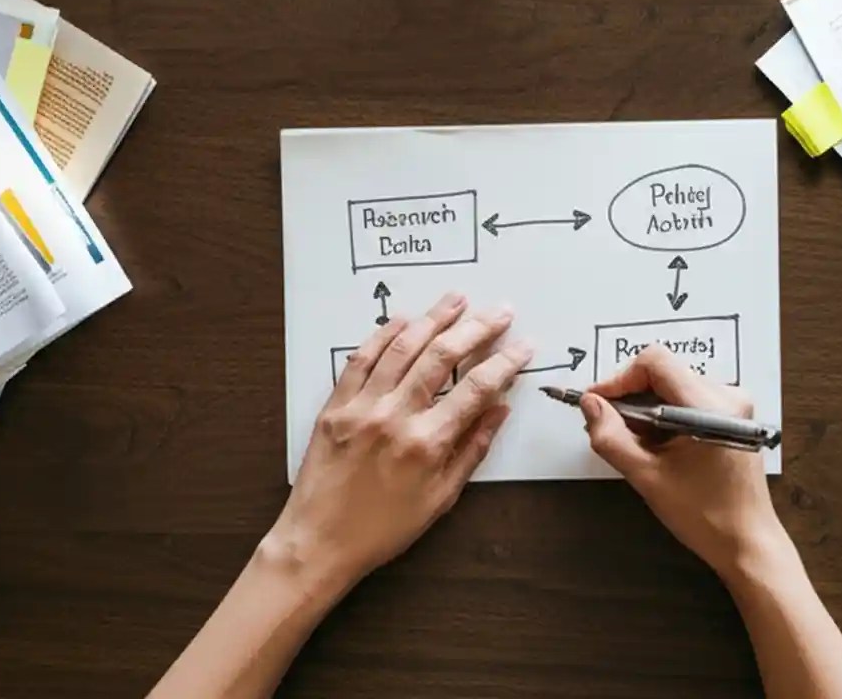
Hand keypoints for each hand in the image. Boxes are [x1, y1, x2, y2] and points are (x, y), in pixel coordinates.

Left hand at [266, 293, 532, 586]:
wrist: (319, 541)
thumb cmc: (383, 529)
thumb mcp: (441, 497)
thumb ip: (472, 449)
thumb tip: (500, 408)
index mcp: (427, 443)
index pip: (477, 388)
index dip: (505, 362)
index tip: (523, 346)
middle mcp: (395, 417)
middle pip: (442, 356)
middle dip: (476, 328)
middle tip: (498, 310)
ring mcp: (361, 407)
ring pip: (402, 347)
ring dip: (433, 318)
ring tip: (456, 300)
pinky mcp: (335, 406)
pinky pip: (362, 359)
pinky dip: (384, 334)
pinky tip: (404, 321)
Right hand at [580, 346, 785, 578]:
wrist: (747, 542)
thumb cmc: (703, 515)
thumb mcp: (647, 477)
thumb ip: (611, 437)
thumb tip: (589, 404)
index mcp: (710, 406)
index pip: (655, 362)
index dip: (619, 379)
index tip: (597, 403)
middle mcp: (727, 395)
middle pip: (663, 373)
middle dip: (630, 397)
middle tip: (609, 428)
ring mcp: (732, 405)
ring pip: (672, 387)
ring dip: (645, 409)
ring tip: (634, 444)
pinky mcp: (732, 417)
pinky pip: (686, 400)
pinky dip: (663, 417)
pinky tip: (656, 447)